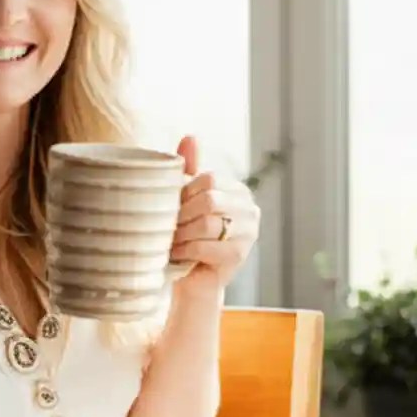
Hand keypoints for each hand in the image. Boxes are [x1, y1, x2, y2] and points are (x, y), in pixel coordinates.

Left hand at [169, 136, 260, 295]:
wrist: (191, 281)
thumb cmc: (187, 235)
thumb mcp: (186, 198)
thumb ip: (189, 168)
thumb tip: (190, 135)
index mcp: (238, 190)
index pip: (210, 179)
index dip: (184, 192)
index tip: (170, 206)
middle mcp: (249, 208)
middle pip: (209, 199)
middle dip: (182, 213)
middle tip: (166, 225)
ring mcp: (248, 233)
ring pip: (206, 223)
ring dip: (181, 233)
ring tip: (169, 240)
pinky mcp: (239, 256)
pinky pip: (206, 247)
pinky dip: (185, 250)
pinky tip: (176, 254)